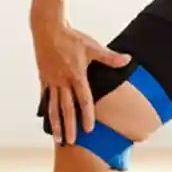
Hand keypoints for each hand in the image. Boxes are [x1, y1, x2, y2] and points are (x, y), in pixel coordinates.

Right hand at [31, 19, 131, 144]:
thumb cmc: (72, 38)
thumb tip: (128, 59)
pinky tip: (48, 121)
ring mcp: (52, 81)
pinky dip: (47, 110)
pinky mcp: (44, 78)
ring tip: (58, 139)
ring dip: (56, 124)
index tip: (90, 130)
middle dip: (70, 126)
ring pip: (54, 107)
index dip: (87, 115)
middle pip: (67, 108)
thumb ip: (109, 57)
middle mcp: (63, 81)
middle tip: (72, 142)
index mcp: (76, 75)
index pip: (83, 99)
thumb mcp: (92, 46)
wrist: (48, 29)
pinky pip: (45, 98)